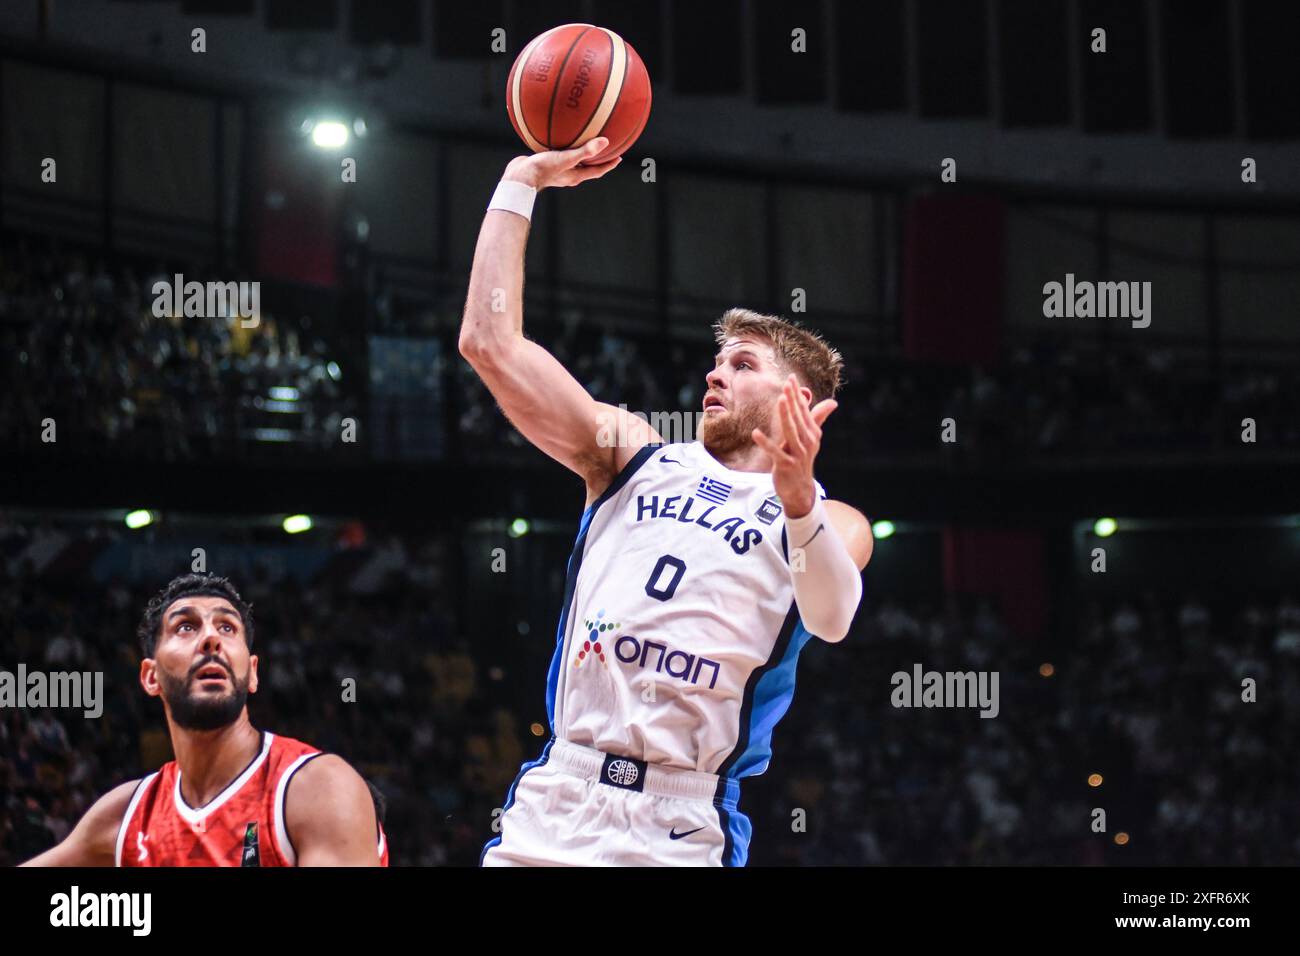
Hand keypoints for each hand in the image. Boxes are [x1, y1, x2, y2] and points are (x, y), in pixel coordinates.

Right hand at [502, 137, 621, 190]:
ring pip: (572, 160)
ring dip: (580, 151)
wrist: (519, 176)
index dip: (609, 165)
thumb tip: (606, 142)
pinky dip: (562, 145)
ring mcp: (556, 170)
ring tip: (584, 138)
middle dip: (597, 158)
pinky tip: (558, 133)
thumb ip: (585, 151)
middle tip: (606, 148)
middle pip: (587, 166)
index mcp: (576, 176)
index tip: (619, 157)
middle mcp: (568, 174)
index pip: (597, 171)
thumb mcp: (567, 158)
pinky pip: (558, 153)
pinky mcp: (545, 163)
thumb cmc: (544, 169)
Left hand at [752, 375, 837, 519]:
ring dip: (785, 415)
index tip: (791, 378)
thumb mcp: (810, 438)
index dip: (797, 394)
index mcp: (812, 433)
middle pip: (798, 417)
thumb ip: (817, 418)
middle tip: (787, 383)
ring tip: (780, 400)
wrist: (800, 489)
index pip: (804, 410)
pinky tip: (755, 433)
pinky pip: (775, 452)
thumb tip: (833, 402)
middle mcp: (807, 442)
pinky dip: (765, 443)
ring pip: (791, 431)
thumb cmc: (802, 459)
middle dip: (792, 400)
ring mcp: (798, 454)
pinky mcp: (786, 465)